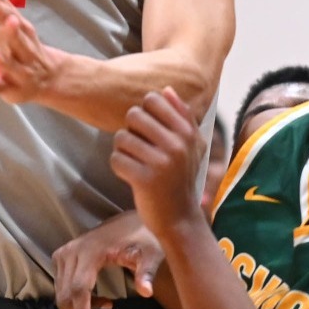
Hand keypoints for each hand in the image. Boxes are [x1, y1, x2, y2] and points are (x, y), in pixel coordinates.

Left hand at [0, 0, 63, 105]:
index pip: (9, 15)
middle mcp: (22, 48)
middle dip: (12, 29)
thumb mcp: (12, 20)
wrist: (52, 78)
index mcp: (20, 30)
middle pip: (17, 38)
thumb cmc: (23, 43)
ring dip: (5, 61)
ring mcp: (19, 69)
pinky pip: (1, 89)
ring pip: (13, 65)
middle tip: (8, 19)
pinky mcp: (13, 88)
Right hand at [52, 211, 164, 308]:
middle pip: (67, 295)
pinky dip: (78, 302)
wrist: (133, 218)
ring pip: (63, 293)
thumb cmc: (145, 235)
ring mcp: (66, 253)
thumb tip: (146, 292)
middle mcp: (72, 252)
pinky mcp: (65, 256)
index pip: (79, 290)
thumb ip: (147, 272)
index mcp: (90, 252)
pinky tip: (102, 305)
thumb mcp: (152, 253)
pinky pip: (65, 286)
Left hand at [110, 88, 208, 242]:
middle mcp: (176, 145)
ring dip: (123, 150)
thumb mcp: (192, 146)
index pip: (153, 100)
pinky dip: (118, 166)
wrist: (180, 219)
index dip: (144, 113)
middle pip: (133, 115)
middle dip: (131, 131)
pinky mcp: (144, 179)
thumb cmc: (181, 179)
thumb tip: (167, 90)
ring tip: (136, 162)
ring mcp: (161, 162)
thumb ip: (182, 116)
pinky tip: (131, 175)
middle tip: (139, 150)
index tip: (148, 132)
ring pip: (121, 137)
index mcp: (187, 132)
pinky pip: (116, 159)